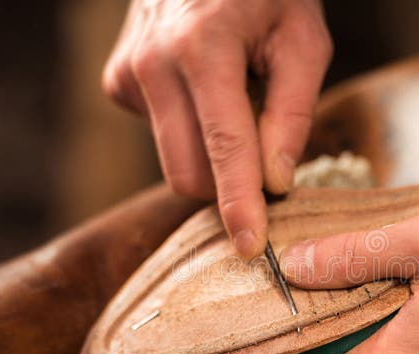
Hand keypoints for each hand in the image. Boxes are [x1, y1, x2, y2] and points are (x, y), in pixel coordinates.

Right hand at [102, 0, 332, 257]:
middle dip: (227, 186)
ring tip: (233, 98)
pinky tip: (201, 88)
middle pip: (187, 172)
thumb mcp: (302, 39)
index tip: (251, 248)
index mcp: (204, 49)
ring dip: (210, 153)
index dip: (239, 204)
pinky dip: (189, 127)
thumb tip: (275, 181)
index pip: (225, 148)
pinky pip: (160, 135)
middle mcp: (153, 63)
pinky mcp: (116, 82)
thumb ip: (292, 112)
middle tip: (264, 162)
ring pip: (173, 160)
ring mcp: (128, 74)